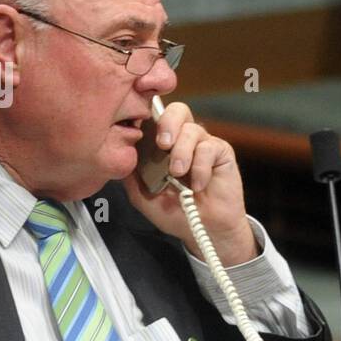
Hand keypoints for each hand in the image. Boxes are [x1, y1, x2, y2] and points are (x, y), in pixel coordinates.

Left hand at [122, 101, 258, 266]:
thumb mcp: (143, 197)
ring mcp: (203, 144)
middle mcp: (183, 139)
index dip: (148, 115)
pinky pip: (208, 148)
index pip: (155, 117)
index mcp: (163, 145)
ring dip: (182, 151)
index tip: (138, 126)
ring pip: (192, 129)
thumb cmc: (176, 213)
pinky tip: (197, 185)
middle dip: (167, 123)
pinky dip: (200, 167)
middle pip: (177, 110)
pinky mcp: (221, 152)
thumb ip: (131, 176)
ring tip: (178, 173)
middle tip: (162, 144)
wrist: (204, 231)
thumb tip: (119, 153)